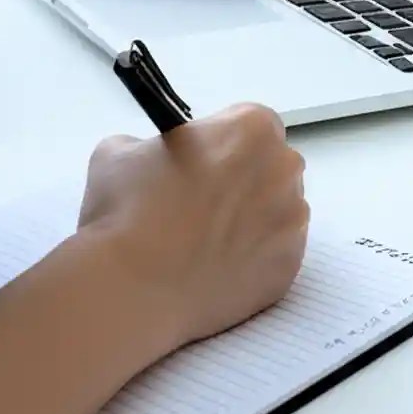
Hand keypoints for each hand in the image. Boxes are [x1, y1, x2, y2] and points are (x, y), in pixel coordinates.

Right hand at [78, 103, 308, 351]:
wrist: (136, 289)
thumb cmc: (127, 210)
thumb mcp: (119, 152)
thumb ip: (151, 145)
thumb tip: (157, 159)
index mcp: (251, 129)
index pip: (251, 124)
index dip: (223, 143)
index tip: (200, 163)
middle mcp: (285, 170)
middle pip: (272, 166)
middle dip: (244, 180)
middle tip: (201, 204)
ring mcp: (293, 222)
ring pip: (277, 213)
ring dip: (251, 221)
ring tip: (204, 243)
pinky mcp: (290, 267)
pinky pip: (275, 255)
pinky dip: (253, 260)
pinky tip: (215, 270)